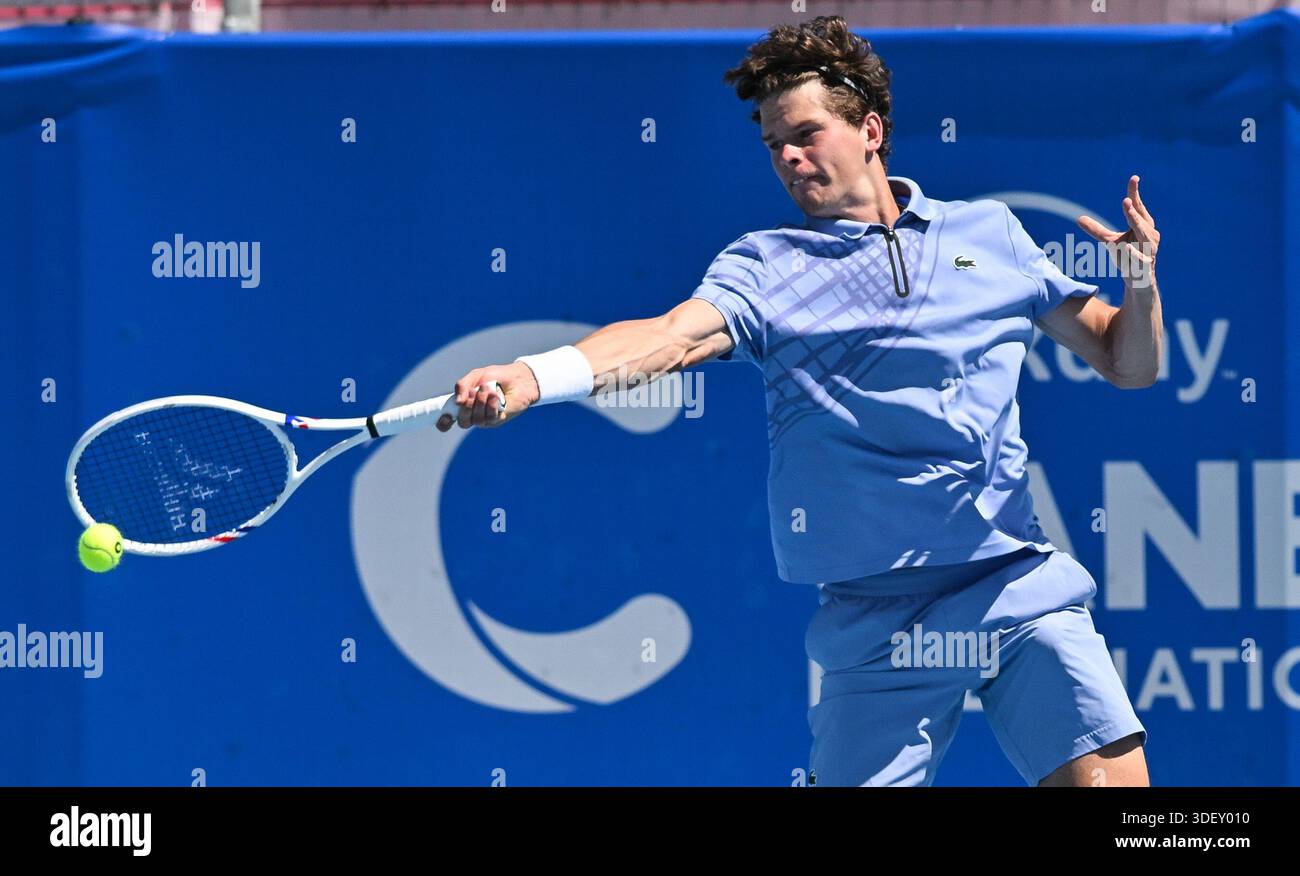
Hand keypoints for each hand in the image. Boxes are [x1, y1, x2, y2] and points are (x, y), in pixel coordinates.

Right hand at [436, 361, 539, 431]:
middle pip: (463, 422)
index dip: (444, 422)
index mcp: (465, 404)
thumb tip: (457, 401)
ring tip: (488, 388)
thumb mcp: (476, 376)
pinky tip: (495, 395)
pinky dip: (490, 406)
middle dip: (466, 408)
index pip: (449, 419)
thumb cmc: (497, 376)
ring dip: (480, 403)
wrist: (519, 377)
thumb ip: (463, 385)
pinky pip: (490, 419)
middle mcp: (474, 414)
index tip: (446, 417)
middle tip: (473, 393)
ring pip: (476, 420)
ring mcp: (486, 418)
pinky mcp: (499, 420)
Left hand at [1077, 175, 1158, 290]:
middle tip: (1125, 199)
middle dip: (1134, 209)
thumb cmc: (1127, 258)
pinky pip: (1141, 259)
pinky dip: (1135, 253)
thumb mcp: (1110, 242)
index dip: (1135, 193)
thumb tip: (1079, 218)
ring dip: (1136, 223)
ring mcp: (1150, 251)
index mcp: (1144, 226)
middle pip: (1142, 219)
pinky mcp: (1146, 267)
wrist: (1139, 283)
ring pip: (1145, 236)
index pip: (1138, 207)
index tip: (1134, 177)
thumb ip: (1097, 230)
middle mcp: (1150, 236)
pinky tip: (1127, 246)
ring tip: (1128, 208)